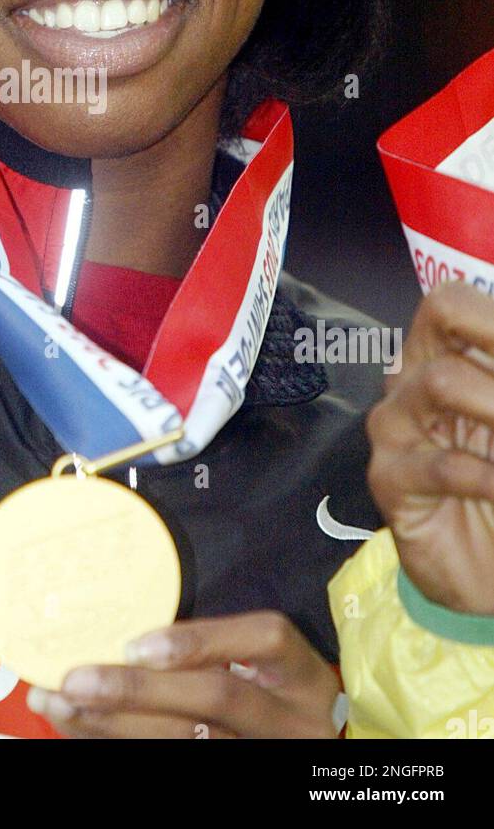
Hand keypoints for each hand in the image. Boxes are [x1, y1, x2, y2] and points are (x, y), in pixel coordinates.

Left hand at [27, 611, 340, 737]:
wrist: (321, 751)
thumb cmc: (278, 690)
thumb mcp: (269, 663)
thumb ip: (219, 645)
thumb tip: (125, 624)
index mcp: (299, 670)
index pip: (264, 639)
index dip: (200, 642)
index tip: (136, 641)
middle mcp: (287, 717)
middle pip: (215, 700)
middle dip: (138, 690)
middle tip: (74, 680)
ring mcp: (262, 752)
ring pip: (185, 742)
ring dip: (111, 724)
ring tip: (57, 704)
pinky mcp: (231, 776)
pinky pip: (168, 763)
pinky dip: (114, 743)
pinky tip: (77, 728)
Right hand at [367, 280, 493, 613]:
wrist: (475, 569)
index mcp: (443, 355)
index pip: (456, 302)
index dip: (493, 316)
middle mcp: (414, 378)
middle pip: (439, 312)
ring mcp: (395, 426)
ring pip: (441, 380)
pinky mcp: (389, 480)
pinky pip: (441, 465)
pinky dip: (489, 475)